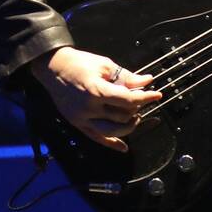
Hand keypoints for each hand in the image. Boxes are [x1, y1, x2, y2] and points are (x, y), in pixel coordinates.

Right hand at [29, 46, 162, 152]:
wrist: (54, 67)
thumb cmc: (80, 63)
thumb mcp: (106, 65)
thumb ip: (127, 77)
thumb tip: (147, 82)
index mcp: (97, 91)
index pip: (128, 100)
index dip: (146, 98)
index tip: (157, 95)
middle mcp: (89, 108)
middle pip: (122, 116)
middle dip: (136, 109)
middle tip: (140, 100)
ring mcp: (82, 118)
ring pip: (112, 132)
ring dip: (128, 126)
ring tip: (134, 117)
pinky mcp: (77, 124)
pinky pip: (96, 138)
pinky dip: (111, 144)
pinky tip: (123, 147)